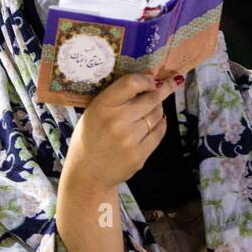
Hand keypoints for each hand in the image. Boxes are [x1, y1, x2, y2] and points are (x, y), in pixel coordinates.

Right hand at [61, 73, 181, 197]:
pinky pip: (159, 132)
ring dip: (158, 108)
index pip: (131, 83)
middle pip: (150, 98)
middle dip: (160, 91)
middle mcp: (116, 121)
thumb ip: (118, 96)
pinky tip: (156, 122)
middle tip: (164, 87)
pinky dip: (160, 124)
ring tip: (153, 108)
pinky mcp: (139, 155)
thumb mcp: (94, 111)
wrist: (88, 173)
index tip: (152, 80)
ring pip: (157, 114)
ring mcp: (130, 140)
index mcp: (102, 106)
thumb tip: (149, 78)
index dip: (147, 79)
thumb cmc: (90, 137)